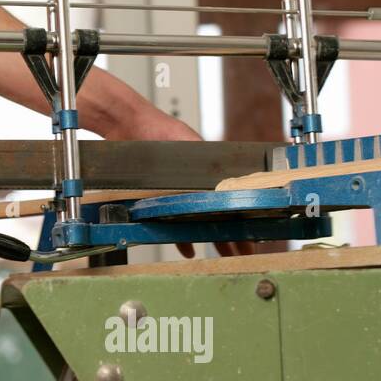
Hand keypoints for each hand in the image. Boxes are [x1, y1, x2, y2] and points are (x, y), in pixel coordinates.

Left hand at [119, 106, 254, 260]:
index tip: (252, 231)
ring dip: (211, 238)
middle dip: (231, 233)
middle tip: (243, 250)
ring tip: (224, 254)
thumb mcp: (188, 141)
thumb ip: (207, 158)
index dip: (241, 215)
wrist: (128, 126)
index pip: (228, 198)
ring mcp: (174, 194)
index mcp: (204, 171)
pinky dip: (181, 238)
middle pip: (217, 214)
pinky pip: (171, 224)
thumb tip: (228, 175)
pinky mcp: (156, 201)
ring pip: (197, 222)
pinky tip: (189, 250)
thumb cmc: (159, 128)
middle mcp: (191, 185)